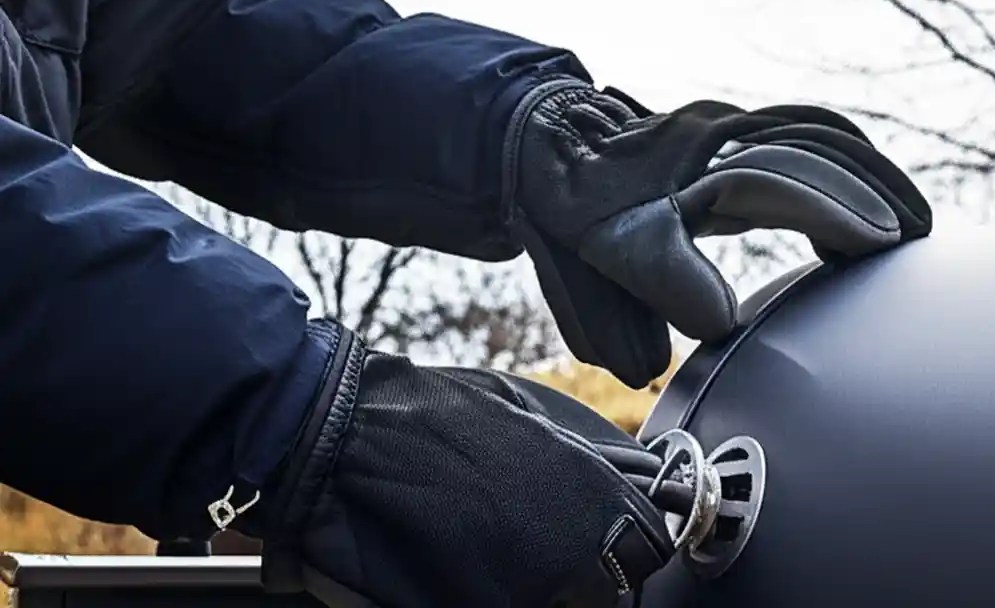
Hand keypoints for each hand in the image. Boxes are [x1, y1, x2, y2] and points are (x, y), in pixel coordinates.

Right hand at [242, 322, 674, 607]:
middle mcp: (573, 549)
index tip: (603, 542)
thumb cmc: (428, 414)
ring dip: (531, 589)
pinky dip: (482, 596)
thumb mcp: (525, 411)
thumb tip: (624, 474)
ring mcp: (526, 592)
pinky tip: (451, 569)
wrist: (340, 440)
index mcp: (595, 493)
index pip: (650, 547)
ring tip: (481, 551)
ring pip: (553, 606)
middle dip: (580, 577)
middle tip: (531, 550)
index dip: (627, 545)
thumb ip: (584, 456)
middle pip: (608, 591)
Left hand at [502, 80, 931, 386]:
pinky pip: (801, 129)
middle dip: (869, 190)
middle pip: (810, 149)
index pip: (778, 181)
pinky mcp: (736, 131)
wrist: (550, 152)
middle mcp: (718, 136)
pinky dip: (844, 156)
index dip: (830, 210)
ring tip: (912, 218)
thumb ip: (667, 289)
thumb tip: (724, 325)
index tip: (880, 243)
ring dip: (867, 171)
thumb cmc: (583, 212)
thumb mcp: (613, 253)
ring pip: (813, 134)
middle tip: (916, 237)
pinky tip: (865, 192)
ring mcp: (729, 128)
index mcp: (690, 165)